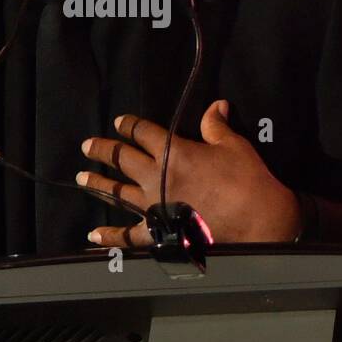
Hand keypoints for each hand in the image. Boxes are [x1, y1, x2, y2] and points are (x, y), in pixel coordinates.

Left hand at [77, 99, 301, 247]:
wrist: (259, 222)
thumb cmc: (248, 180)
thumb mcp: (234, 146)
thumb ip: (217, 126)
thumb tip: (216, 105)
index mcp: (174, 153)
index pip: (144, 132)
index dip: (129, 125)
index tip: (119, 122)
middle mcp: (157, 178)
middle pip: (122, 158)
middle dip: (103, 150)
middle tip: (87, 146)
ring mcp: (154, 207)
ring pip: (118, 192)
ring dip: (99, 184)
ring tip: (82, 178)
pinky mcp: (160, 233)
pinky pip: (129, 236)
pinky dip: (111, 236)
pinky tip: (94, 235)